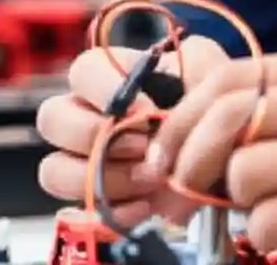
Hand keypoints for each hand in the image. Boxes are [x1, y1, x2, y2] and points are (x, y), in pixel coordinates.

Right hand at [36, 38, 232, 226]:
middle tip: (144, 147)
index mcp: (109, 77)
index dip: (108, 91)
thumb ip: (194, 66)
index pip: (82, 71)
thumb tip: (156, 106)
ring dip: (104, 178)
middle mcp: (85, 115)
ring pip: (54, 169)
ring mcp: (82, 160)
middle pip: (52, 119)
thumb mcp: (211, 72)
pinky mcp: (92, 198)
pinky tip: (146, 206)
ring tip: (151, 179)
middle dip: (99, 138)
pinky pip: (76, 211)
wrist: (223, 155)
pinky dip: (111, 212)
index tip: (148, 110)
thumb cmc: (209, 108)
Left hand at [144, 47, 276, 262]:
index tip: (165, 157)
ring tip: (276, 211)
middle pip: (228, 118)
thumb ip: (274, 114)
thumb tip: (179, 129)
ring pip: (245, 174)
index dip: (183, 118)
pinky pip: (272, 220)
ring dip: (242, 206)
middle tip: (190, 193)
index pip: (232, 76)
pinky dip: (269, 237)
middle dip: (191, 163)